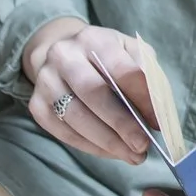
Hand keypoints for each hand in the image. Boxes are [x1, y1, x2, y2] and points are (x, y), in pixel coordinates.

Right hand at [24, 21, 152, 162]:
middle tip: (142, 146)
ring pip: (75, 116)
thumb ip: (148, 79)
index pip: (122, 69)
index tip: (158, 122)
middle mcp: (64, 55)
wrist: (64, 55)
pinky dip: (89, 146)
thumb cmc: (107, 58)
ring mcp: (46, 80)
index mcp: (94, 39)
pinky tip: (110, 152)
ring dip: (107, 141)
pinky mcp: (36, 104)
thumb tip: (157, 115)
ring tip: (132, 156)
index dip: (143, 98)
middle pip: (93, 92)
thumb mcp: (131, 54)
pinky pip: (62, 131)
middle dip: (121, 124)